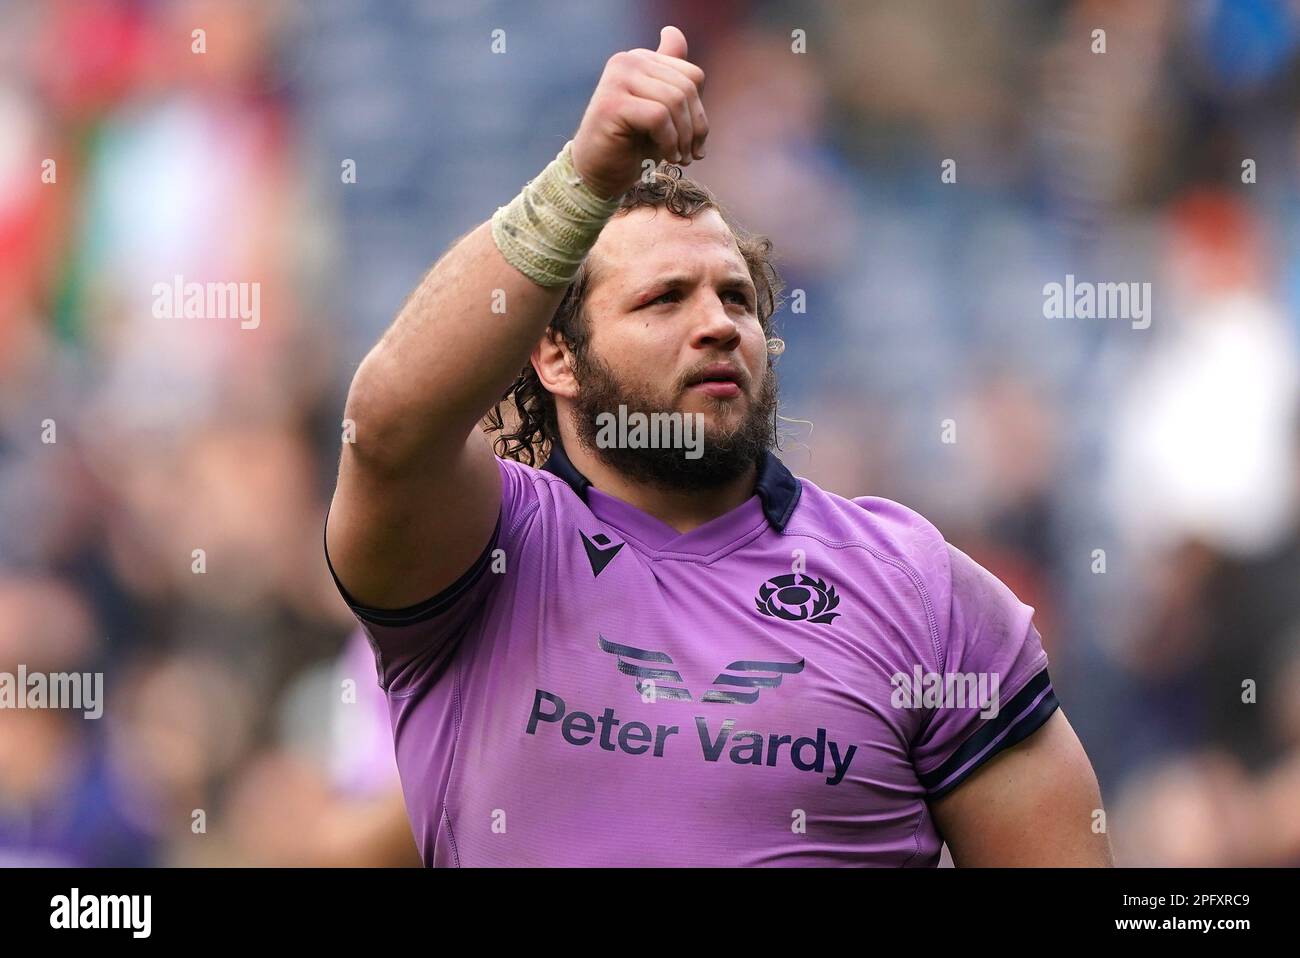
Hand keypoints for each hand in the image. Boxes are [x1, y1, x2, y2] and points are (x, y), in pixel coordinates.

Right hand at [570, 25, 707, 199]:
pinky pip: (658, 117)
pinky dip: (669, 141)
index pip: (692, 75)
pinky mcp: (612, 103)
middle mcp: (627, 61)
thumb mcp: (662, 110)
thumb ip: (672, 75)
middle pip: (686, 88)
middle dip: (695, 127)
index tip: (697, 142)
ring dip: (683, 138)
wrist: (599, 173)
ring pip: (674, 101)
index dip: (700, 111)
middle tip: (692, 156)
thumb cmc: (633, 144)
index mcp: (641, 59)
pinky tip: (667, 157)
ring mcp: (617, 79)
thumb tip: (672, 31)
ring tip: (680, 158)